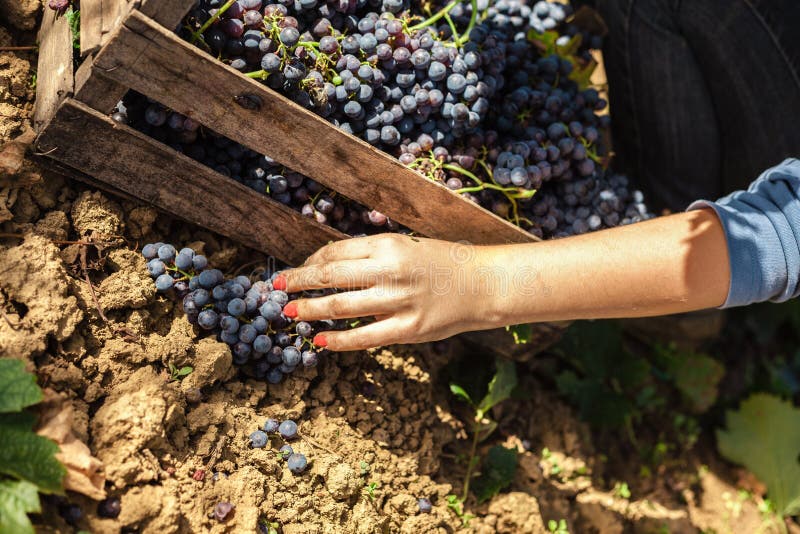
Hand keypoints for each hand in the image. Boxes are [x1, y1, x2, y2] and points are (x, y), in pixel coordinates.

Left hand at [278, 234, 509, 350]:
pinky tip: (320, 341)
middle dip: (298, 281)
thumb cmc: (444, 262)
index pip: (337, 252)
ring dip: (310, 309)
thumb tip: (332, 266)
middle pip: (331, 276)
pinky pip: (364, 338)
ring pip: (340, 306)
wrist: (483, 285)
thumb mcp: (407, 246)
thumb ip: (373, 256)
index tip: (298, 270)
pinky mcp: (408, 330)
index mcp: (389, 245)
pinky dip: (338, 341)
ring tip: (289, 312)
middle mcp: (390, 271)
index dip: (311, 262)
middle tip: (275, 286)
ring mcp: (398, 302)